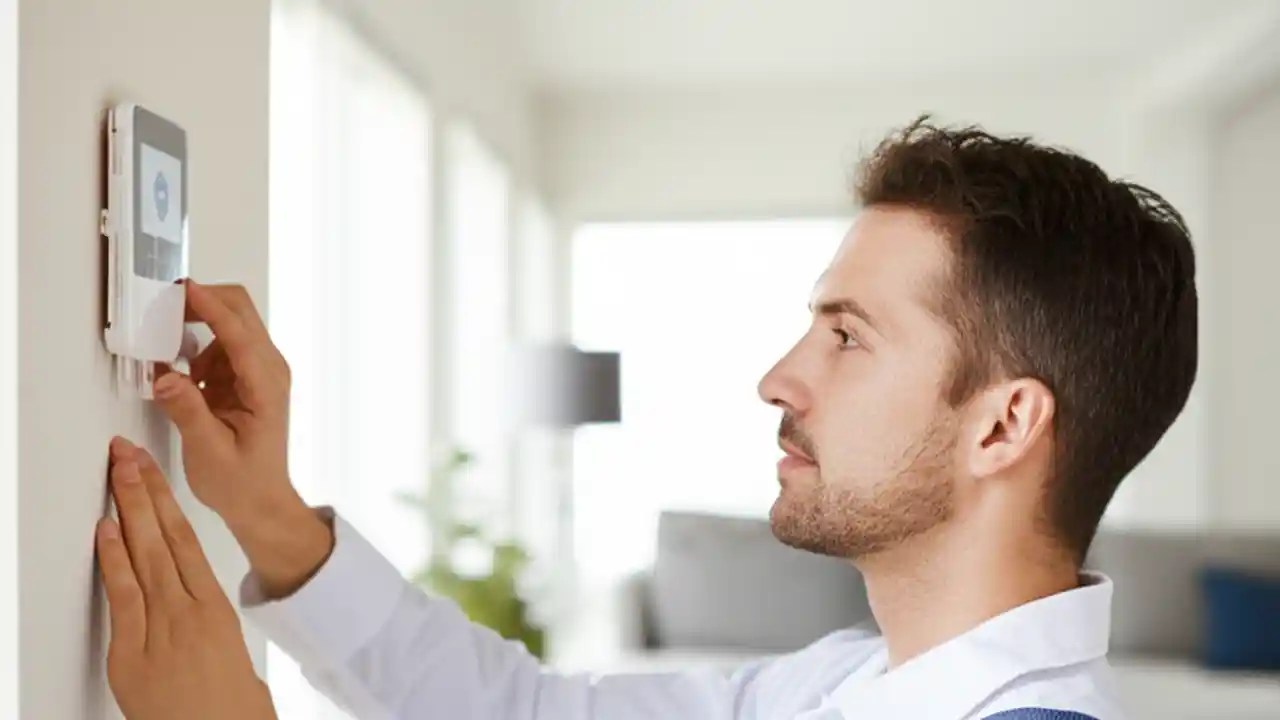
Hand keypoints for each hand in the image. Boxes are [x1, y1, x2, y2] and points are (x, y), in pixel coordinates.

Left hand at [98, 437, 275, 719]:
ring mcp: (162, 631)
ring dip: (127, 512)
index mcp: (217, 609)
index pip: (188, 540)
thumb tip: (196, 614)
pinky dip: (112, 560)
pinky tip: (105, 532)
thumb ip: (208, 629)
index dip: (168, 502)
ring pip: (144, 558)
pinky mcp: (133, 655)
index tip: (154, 471)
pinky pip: (123, 597)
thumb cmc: (232, 713)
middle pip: (164, 538)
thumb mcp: (231, 659)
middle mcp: (191, 613)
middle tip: (127, 455)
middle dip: (143, 492)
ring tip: (116, 476)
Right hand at [154, 281, 291, 524]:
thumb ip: (187, 412)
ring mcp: (261, 370)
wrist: (261, 501)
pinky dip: (198, 353)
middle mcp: (269, 370)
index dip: (211, 308)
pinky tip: (187, 383)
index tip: (185, 289)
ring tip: (176, 371)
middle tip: (163, 310)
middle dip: (203, 304)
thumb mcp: (208, 451)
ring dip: (196, 335)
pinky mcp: (248, 376)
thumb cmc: (242, 482)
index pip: (239, 334)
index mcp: (266, 386)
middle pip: (240, 313)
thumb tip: (165, 377)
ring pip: (229, 326)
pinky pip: (222, 346)